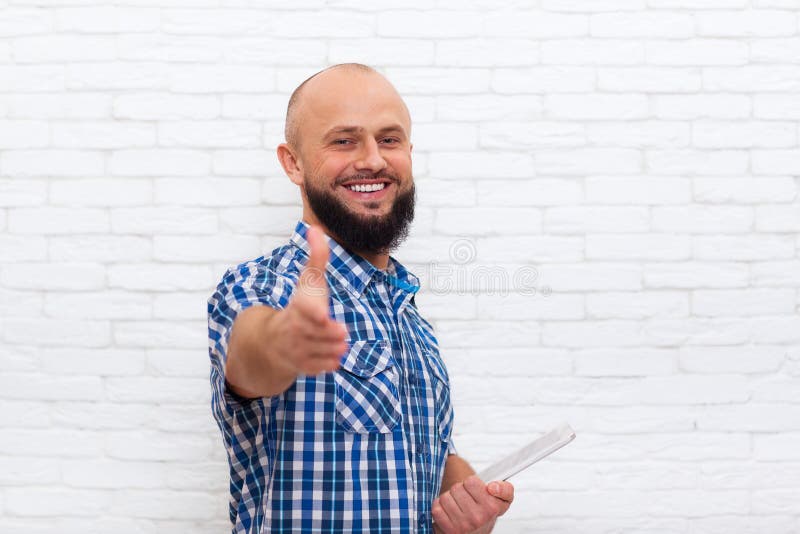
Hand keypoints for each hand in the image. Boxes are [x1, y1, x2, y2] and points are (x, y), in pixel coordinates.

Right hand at [271, 225, 348, 375]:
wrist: (273, 340)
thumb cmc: (300, 304)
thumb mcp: (308, 281)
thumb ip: (317, 257)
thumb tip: (315, 228)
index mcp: (296, 306)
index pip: (304, 309)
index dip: (313, 312)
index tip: (323, 314)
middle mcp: (293, 329)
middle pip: (315, 333)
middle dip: (329, 335)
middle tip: (342, 334)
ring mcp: (295, 349)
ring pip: (319, 351)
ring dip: (333, 348)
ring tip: (341, 343)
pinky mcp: (301, 366)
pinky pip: (318, 367)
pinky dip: (327, 364)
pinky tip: (334, 356)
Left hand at [432, 476, 513, 533]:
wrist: (477, 533)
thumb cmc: (486, 513)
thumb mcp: (502, 500)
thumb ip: (504, 489)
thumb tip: (492, 487)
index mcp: (492, 508)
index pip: (471, 481)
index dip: (471, 484)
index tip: (475, 491)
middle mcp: (478, 518)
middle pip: (456, 488)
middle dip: (459, 490)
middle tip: (465, 499)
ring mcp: (463, 525)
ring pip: (445, 497)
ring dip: (449, 499)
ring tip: (457, 506)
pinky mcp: (449, 530)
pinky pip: (436, 508)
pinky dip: (440, 508)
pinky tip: (448, 512)